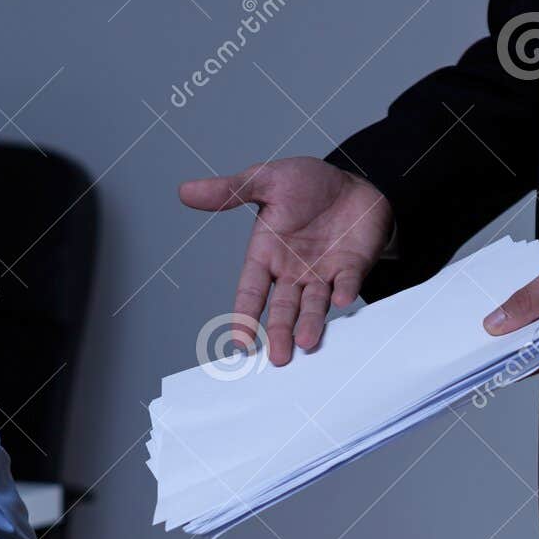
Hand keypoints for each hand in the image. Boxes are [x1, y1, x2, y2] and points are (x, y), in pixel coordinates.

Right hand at [179, 157, 392, 365]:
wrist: (353, 183)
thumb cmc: (307, 184)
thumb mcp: (265, 180)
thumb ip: (229, 190)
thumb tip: (185, 190)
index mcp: (267, 255)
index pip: (251, 292)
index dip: (245, 317)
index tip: (240, 343)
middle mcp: (293, 272)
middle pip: (283, 309)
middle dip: (280, 333)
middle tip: (278, 358)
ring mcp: (323, 274)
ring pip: (314, 305)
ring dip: (311, 324)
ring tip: (306, 342)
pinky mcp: (353, 268)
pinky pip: (348, 282)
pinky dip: (345, 291)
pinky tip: (342, 301)